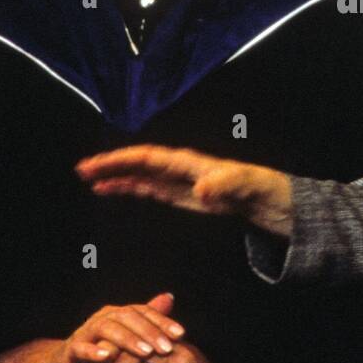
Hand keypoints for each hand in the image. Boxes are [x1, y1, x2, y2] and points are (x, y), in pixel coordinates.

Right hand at [0, 293, 185, 362]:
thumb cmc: (100, 352)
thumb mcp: (127, 340)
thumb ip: (147, 321)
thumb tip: (169, 298)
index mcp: (118, 314)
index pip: (143, 312)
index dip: (162, 322)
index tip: (180, 334)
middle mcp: (103, 318)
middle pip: (128, 317)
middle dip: (150, 332)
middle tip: (167, 347)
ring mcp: (86, 332)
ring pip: (107, 329)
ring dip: (128, 340)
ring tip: (146, 352)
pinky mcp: (71, 350)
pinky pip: (81, 348)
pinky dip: (94, 351)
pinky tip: (108, 356)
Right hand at [75, 146, 293, 235]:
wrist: (282, 204)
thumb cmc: (269, 191)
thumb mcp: (251, 187)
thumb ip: (227, 185)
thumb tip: (201, 189)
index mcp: (194, 163)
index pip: (150, 158)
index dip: (122, 160)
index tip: (96, 165)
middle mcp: (185, 168)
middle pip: (141, 163)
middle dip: (112, 165)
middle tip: (80, 170)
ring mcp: (185, 182)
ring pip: (143, 175)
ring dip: (117, 177)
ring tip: (89, 180)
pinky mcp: (188, 196)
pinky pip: (153, 189)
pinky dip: (132, 188)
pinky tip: (114, 191)